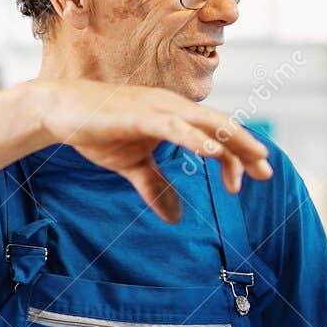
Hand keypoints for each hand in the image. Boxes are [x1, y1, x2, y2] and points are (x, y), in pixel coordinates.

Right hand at [31, 79, 272, 221]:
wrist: (60, 111)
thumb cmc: (97, 131)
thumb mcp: (133, 166)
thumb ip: (156, 188)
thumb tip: (176, 218)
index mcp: (174, 116)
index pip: (215, 135)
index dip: (235, 157)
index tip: (245, 183)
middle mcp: (173, 107)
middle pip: (220, 126)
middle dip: (246, 148)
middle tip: (267, 171)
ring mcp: (159, 108)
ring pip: (206, 123)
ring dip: (233, 141)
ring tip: (255, 159)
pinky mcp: (142, 115)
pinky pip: (176, 127)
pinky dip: (198, 139)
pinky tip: (215, 153)